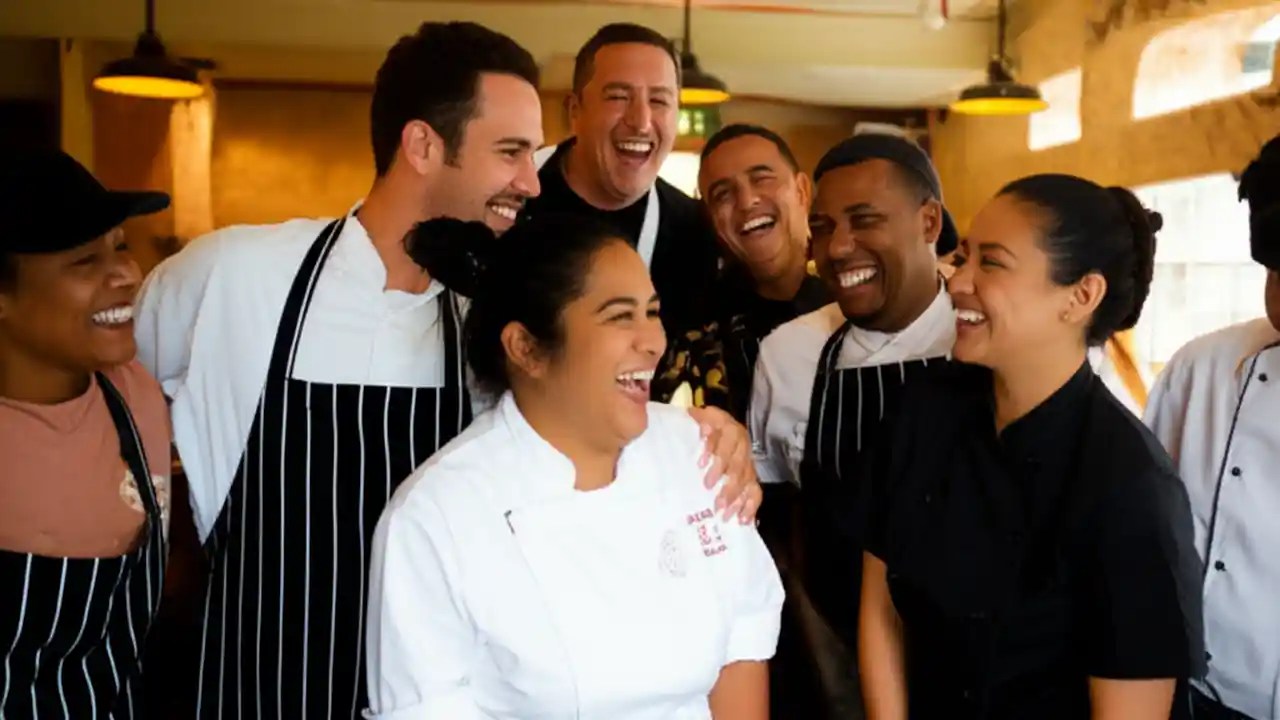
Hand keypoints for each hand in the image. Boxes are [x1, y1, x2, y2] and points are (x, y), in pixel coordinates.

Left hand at [687, 406, 761, 524]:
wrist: (713, 425)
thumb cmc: (699, 423)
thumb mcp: (696, 416)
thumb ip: (697, 420)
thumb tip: (701, 425)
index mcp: (729, 427)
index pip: (727, 439)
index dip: (716, 452)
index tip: (701, 465)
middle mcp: (741, 444)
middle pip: (739, 465)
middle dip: (728, 484)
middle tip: (715, 499)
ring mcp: (747, 460)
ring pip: (747, 480)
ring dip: (737, 499)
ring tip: (725, 514)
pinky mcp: (750, 475)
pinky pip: (755, 491)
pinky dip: (751, 506)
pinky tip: (744, 520)